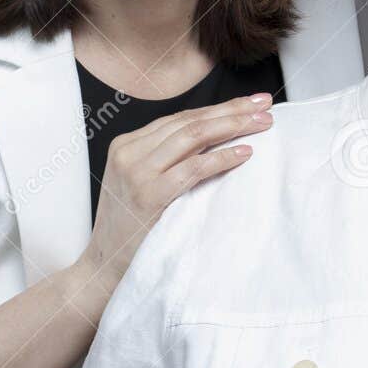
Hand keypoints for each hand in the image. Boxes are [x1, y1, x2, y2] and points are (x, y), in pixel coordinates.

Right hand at [77, 94, 273, 288]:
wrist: (104, 266)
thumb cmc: (131, 226)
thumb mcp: (142, 182)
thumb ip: (168, 158)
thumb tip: (218, 137)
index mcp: (127, 144)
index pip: (182, 118)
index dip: (219, 107)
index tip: (250, 102)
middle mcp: (129, 151)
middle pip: (190, 121)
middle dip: (232, 109)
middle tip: (264, 104)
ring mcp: (136, 171)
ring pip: (193, 136)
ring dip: (233, 125)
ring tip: (262, 123)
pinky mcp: (148, 194)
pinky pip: (193, 168)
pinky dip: (222, 158)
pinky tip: (245, 152)